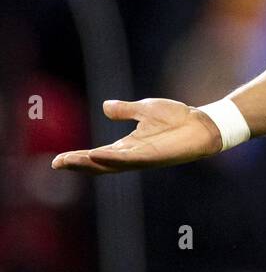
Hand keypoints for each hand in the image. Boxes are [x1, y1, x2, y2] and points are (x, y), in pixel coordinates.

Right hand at [51, 98, 223, 173]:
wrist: (202, 123)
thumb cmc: (177, 119)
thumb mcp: (145, 109)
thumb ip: (125, 110)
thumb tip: (105, 107)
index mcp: (127, 146)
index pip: (97, 155)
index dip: (78, 158)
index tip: (57, 160)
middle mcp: (132, 155)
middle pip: (99, 164)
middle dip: (78, 164)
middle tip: (57, 164)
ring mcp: (143, 157)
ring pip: (111, 164)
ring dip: (90, 163)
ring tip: (70, 161)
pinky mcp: (155, 156)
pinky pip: (131, 159)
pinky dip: (114, 158)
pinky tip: (98, 154)